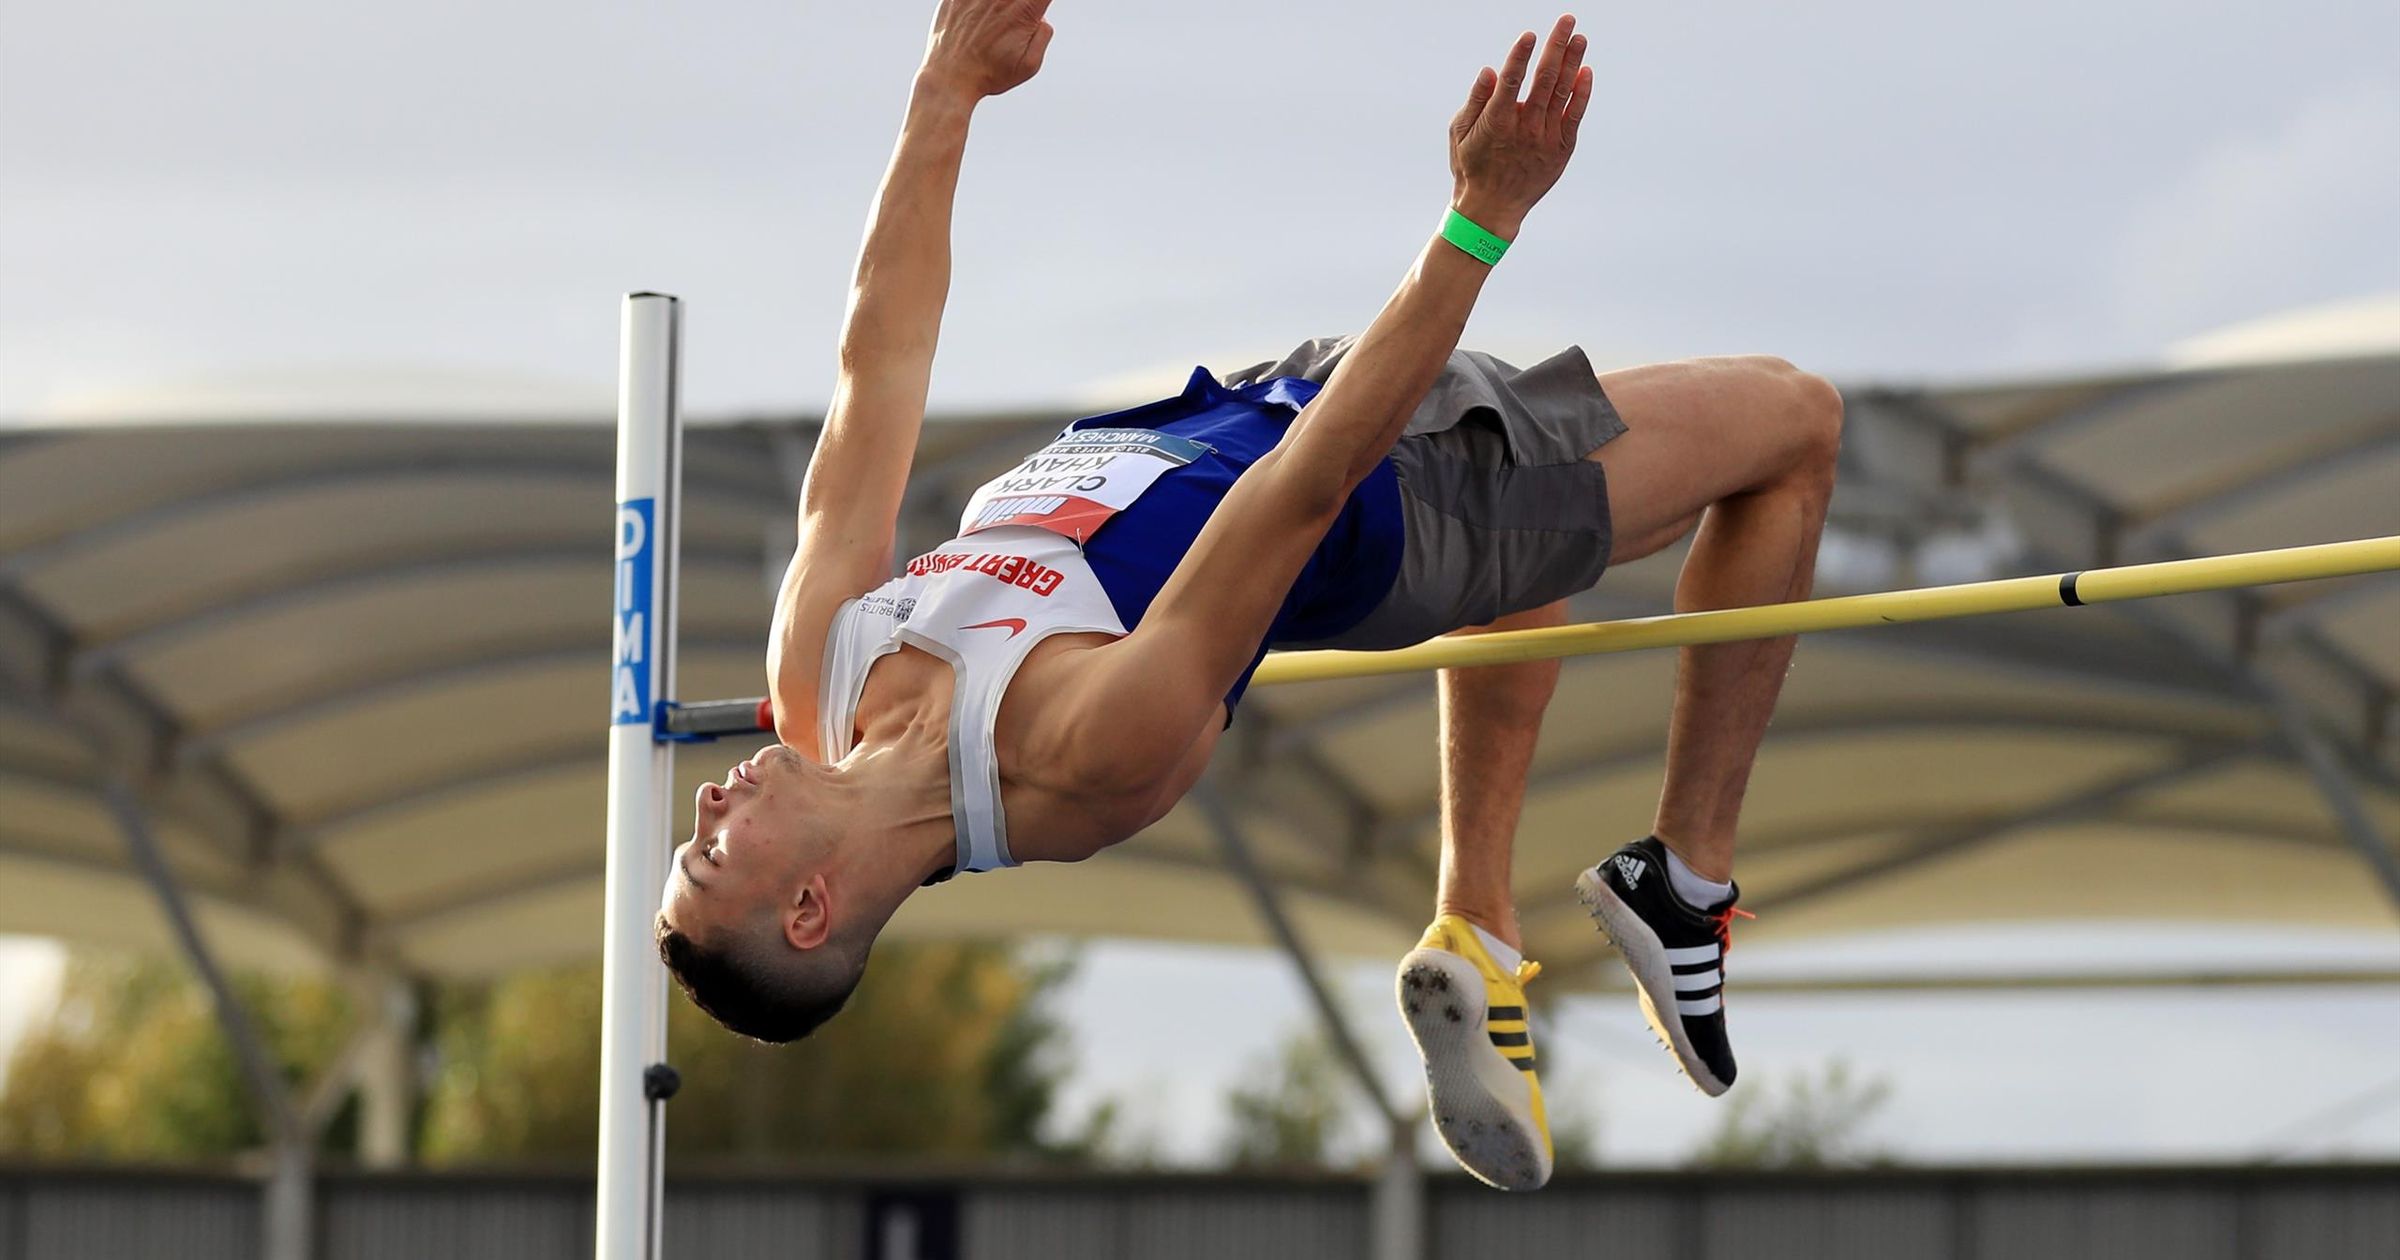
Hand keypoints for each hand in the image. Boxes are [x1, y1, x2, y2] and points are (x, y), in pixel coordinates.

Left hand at [922, 0, 1055, 99]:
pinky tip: (978, 21)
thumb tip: (1041, 18)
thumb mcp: (1028, 65)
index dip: (1041, 2)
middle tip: (1013, 22)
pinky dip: (978, 5)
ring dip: (998, 7)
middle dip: (1020, 6)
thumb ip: (1043, 35)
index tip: (1036, 10)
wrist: (949, 78)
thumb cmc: (989, 75)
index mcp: (1024, 11)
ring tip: (993, 26)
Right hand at [1447, 15, 1591, 238]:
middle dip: (1557, 46)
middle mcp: (1524, 128)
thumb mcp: (1459, 134)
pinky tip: (1586, 71)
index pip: (1512, 81)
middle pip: (1544, 79)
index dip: (1521, 55)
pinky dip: (1581, 93)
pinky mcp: (1561, 149)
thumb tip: (1490, 71)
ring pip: (1563, 93)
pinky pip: (1575, 116)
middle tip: (1567, 20)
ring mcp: (1545, 138)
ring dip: (1573, 62)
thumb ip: (1475, 101)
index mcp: (1496, 122)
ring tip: (1580, 38)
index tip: (1530, 34)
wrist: (1492, 208)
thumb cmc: (1471, 166)